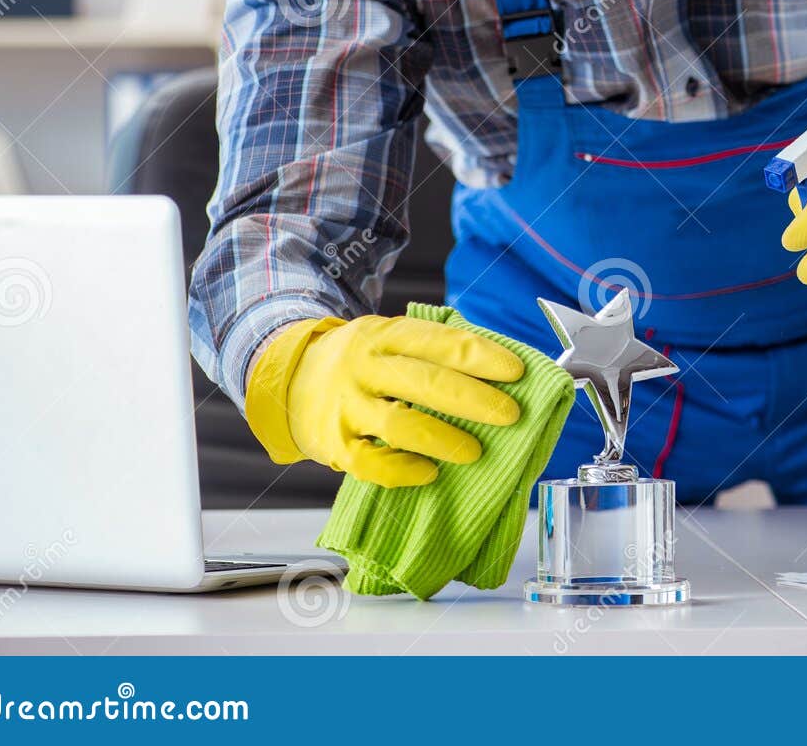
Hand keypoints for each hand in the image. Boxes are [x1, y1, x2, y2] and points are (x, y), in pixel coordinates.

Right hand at [245, 315, 524, 487]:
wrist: (289, 378)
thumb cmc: (360, 362)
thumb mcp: (389, 338)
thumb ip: (432, 351)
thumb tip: (497, 373)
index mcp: (385, 335)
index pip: (441, 342)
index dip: (482, 357)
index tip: (517, 371)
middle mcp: (363, 366)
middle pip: (425, 382)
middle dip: (474, 399)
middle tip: (510, 414)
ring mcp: (346, 405)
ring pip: (399, 424)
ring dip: (443, 439)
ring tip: (475, 451)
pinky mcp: (334, 442)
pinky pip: (370, 463)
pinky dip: (402, 470)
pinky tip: (429, 472)